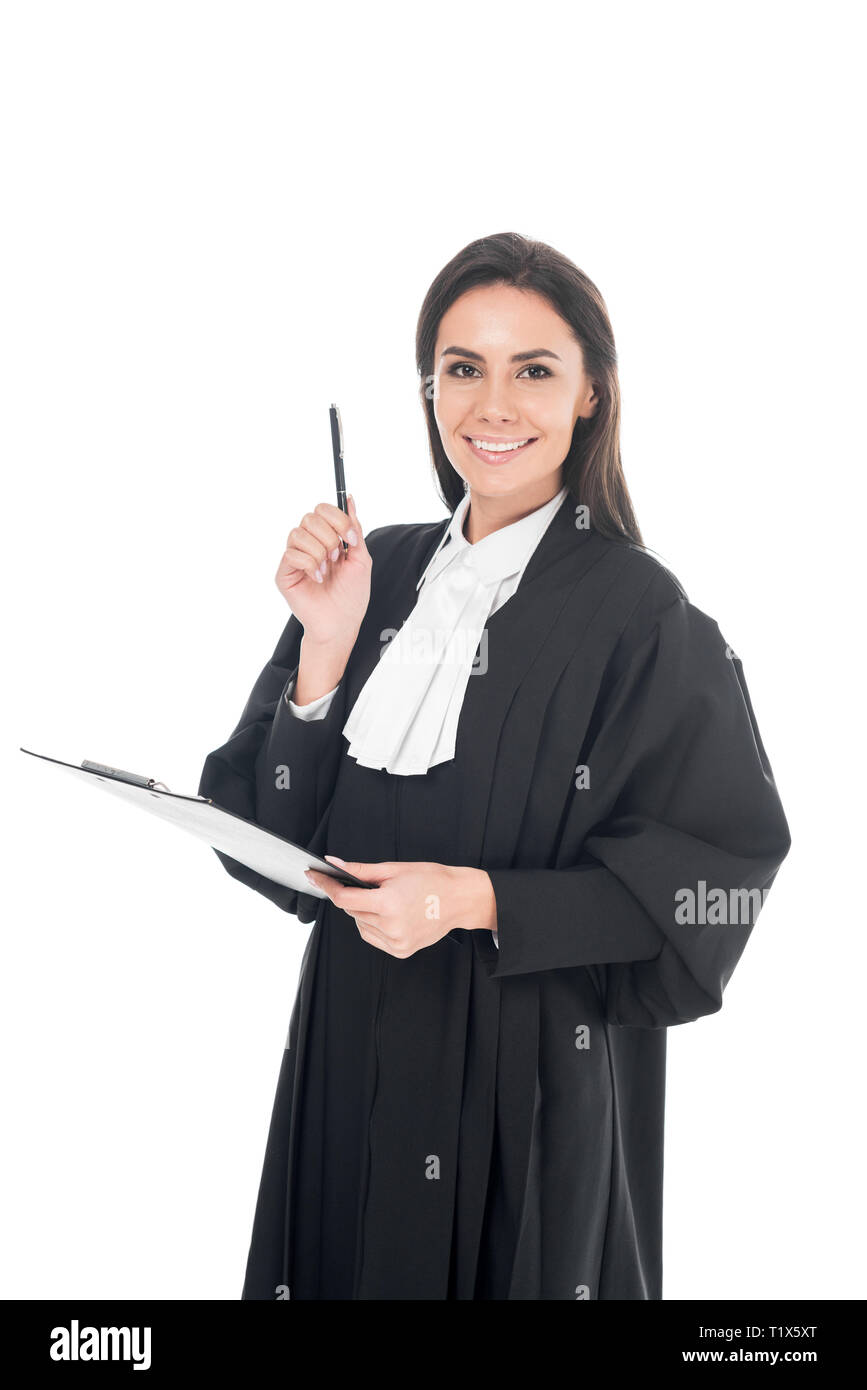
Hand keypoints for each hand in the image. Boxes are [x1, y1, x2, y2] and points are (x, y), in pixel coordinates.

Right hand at [275, 496, 371, 646]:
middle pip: (310, 517)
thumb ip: (354, 529)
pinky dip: (309, 565)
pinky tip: (316, 578)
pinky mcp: (284, 573)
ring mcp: (295, 558)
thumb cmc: (351, 596)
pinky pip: (291, 554)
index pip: (323, 510)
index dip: (338, 519)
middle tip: (337, 557)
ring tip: (326, 571)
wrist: (342, 623)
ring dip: (319, 552)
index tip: (351, 540)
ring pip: (298, 534)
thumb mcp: (361, 558)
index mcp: (326, 538)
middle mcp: (309, 544)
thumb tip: (349, 500)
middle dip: (329, 537)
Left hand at [304, 857, 496, 958]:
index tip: (314, 876)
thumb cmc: (432, 880)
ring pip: (360, 924)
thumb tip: (334, 864)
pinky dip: (372, 925)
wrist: (460, 900)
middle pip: (351, 911)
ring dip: (363, 912)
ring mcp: (396, 942)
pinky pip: (372, 937)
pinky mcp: (401, 951)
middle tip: (372, 886)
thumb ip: (360, 870)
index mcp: (388, 903)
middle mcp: (391, 926)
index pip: (344, 898)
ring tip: (387, 900)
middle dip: (353, 896)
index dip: (326, 886)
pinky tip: (390, 915)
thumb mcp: (395, 869)